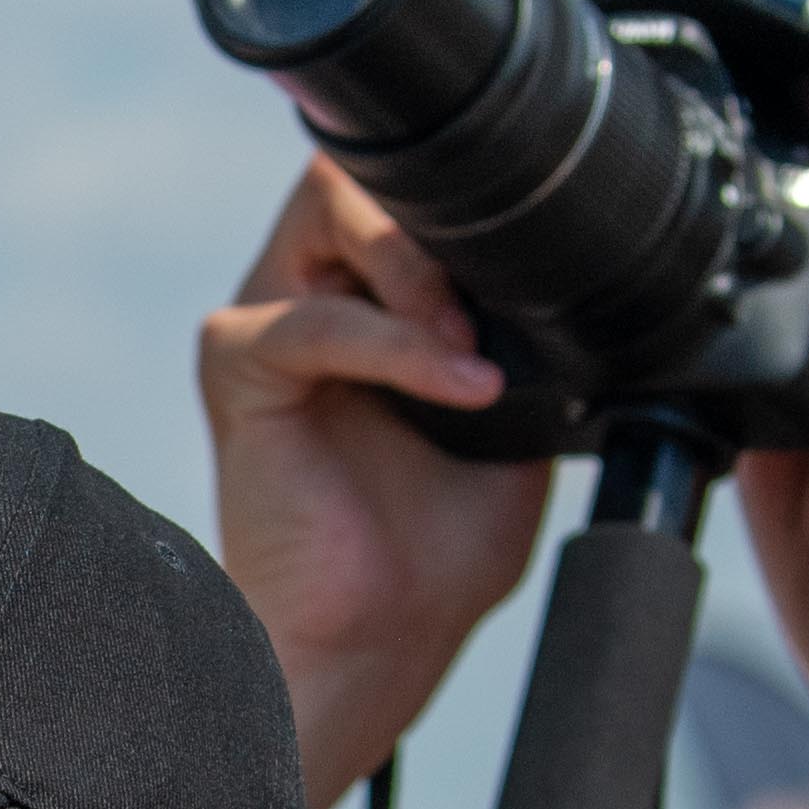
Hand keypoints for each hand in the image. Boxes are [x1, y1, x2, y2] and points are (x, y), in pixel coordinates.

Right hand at [199, 155, 552, 808]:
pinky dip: (396, 344)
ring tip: (471, 348)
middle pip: (358, 167)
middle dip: (438, 221)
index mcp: (366, 298)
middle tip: (494, 306)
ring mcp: (266, 323)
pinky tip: (460, 386)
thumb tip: (570, 279)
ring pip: (330, 206)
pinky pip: (316, 318)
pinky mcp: (238, 366)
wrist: (382, 640)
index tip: (537, 268)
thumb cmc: (433, 553)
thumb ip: (523, 341)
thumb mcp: (517, 423)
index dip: (467, 206)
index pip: (403, 184)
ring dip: (417, 266)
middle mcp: (308, 292)